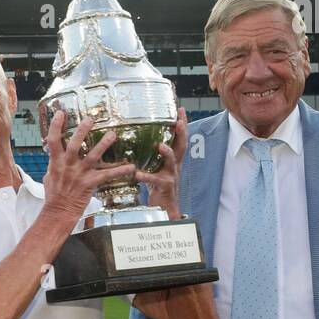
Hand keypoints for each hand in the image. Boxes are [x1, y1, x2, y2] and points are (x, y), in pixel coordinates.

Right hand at [41, 110, 135, 220]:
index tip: (61, 113)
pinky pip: (107, 175)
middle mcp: (67, 166)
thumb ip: (54, 164)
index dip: (56, 126)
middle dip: (82, 131)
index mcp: (56, 162)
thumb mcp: (49, 176)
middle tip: (90, 119)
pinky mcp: (90, 183)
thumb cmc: (54, 195)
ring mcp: (79, 174)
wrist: (58, 212)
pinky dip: (120, 171)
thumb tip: (54, 156)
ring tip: (112, 134)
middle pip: (74, 145)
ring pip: (92, 157)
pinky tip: (131, 167)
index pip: (53, 140)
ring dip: (103, 145)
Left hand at [134, 106, 186, 220]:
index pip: (179, 138)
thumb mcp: (157, 167)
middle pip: (181, 146)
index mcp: (173, 159)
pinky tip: (137, 174)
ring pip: (172, 161)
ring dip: (167, 153)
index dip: (181, 124)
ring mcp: (171, 176)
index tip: (180, 109)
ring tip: (160, 146)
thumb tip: (139, 138)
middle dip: (181, 133)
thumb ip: (151, 154)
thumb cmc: (158, 186)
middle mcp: (175, 165)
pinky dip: (146, 177)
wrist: (165, 209)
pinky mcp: (164, 187)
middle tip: (178, 122)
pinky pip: (155, 180)